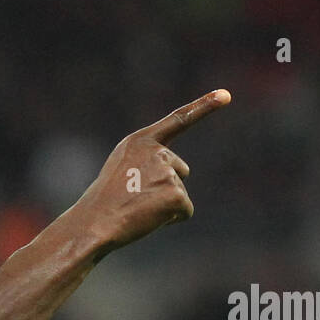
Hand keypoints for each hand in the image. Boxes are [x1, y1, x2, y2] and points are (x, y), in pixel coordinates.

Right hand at [75, 89, 230, 258]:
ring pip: (179, 193)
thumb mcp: (121, 170)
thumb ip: (147, 162)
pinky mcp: (176, 194)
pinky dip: (170, 219)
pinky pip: (185, 211)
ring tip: (136, 209)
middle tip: (134, 200)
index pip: (178, 120)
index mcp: (140, 141)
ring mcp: (167, 171)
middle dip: (164, 187)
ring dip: (163, 206)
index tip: (225, 95)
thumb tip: (178, 173)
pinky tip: (148, 219)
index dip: (204, 106)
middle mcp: (157, 151)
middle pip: (179, 170)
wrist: (93, 225)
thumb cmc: (104, 203)